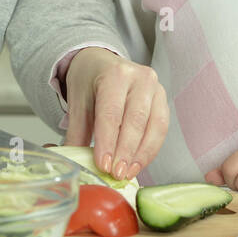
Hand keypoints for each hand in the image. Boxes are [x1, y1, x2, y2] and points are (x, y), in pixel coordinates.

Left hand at [63, 48, 167, 181]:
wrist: (100, 62)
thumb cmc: (89, 82)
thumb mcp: (77, 103)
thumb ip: (76, 133)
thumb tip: (74, 164)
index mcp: (114, 74)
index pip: (111, 112)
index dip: (108, 142)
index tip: (104, 165)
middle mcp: (139, 77)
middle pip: (135, 120)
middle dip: (126, 151)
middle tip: (117, 174)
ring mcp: (155, 87)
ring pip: (154, 126)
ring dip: (142, 154)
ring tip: (128, 173)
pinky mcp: (163, 99)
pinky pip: (161, 128)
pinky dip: (150, 149)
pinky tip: (137, 163)